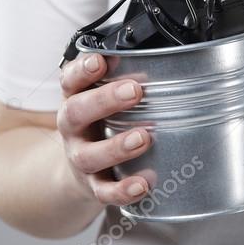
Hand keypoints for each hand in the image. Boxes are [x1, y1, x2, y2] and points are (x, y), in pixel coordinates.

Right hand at [57, 53, 152, 205]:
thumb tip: (173, 53)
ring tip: (143, 138)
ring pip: (90, 155)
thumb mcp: (102, 97)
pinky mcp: (93, 186)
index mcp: (75, 99)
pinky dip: (123, 190)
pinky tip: (143, 184)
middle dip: (105, 100)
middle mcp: (73, 129)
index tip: (100, 61)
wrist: (77, 170)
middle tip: (135, 91)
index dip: (82, 70)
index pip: (70, 80)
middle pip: (76, 112)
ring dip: (117, 146)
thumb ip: (126, 77)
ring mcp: (81, 158)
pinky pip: (105, 191)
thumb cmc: (100, 123)